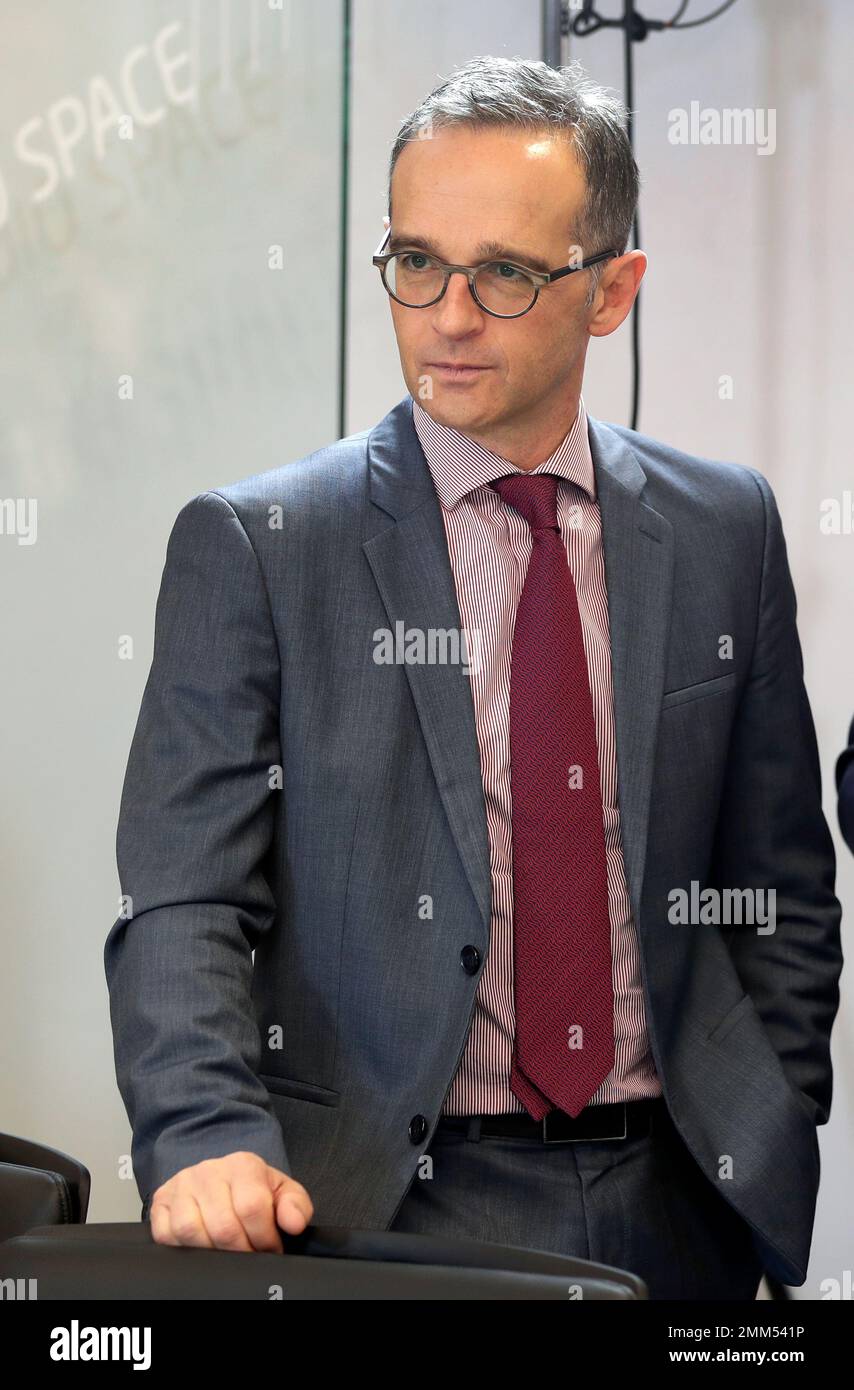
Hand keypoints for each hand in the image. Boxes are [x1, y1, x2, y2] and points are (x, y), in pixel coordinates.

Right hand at [149, 1151, 313, 1252]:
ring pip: (191, 1231)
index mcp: (242, 1165)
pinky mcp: (160, 1203)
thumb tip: (293, 1223)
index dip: (264, 1237)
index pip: (251, 1206)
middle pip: (222, 1225)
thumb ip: (296, 1205)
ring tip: (227, 1253)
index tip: (270, 1248)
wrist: (221, 1179)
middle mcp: (208, 1171)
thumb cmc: (253, 1190)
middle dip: (242, 1251)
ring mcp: (181, 1186)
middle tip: (251, 1255)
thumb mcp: (281, 1192)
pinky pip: (166, 1234)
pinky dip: (184, 1249)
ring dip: (213, 1252)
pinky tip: (202, 1247)